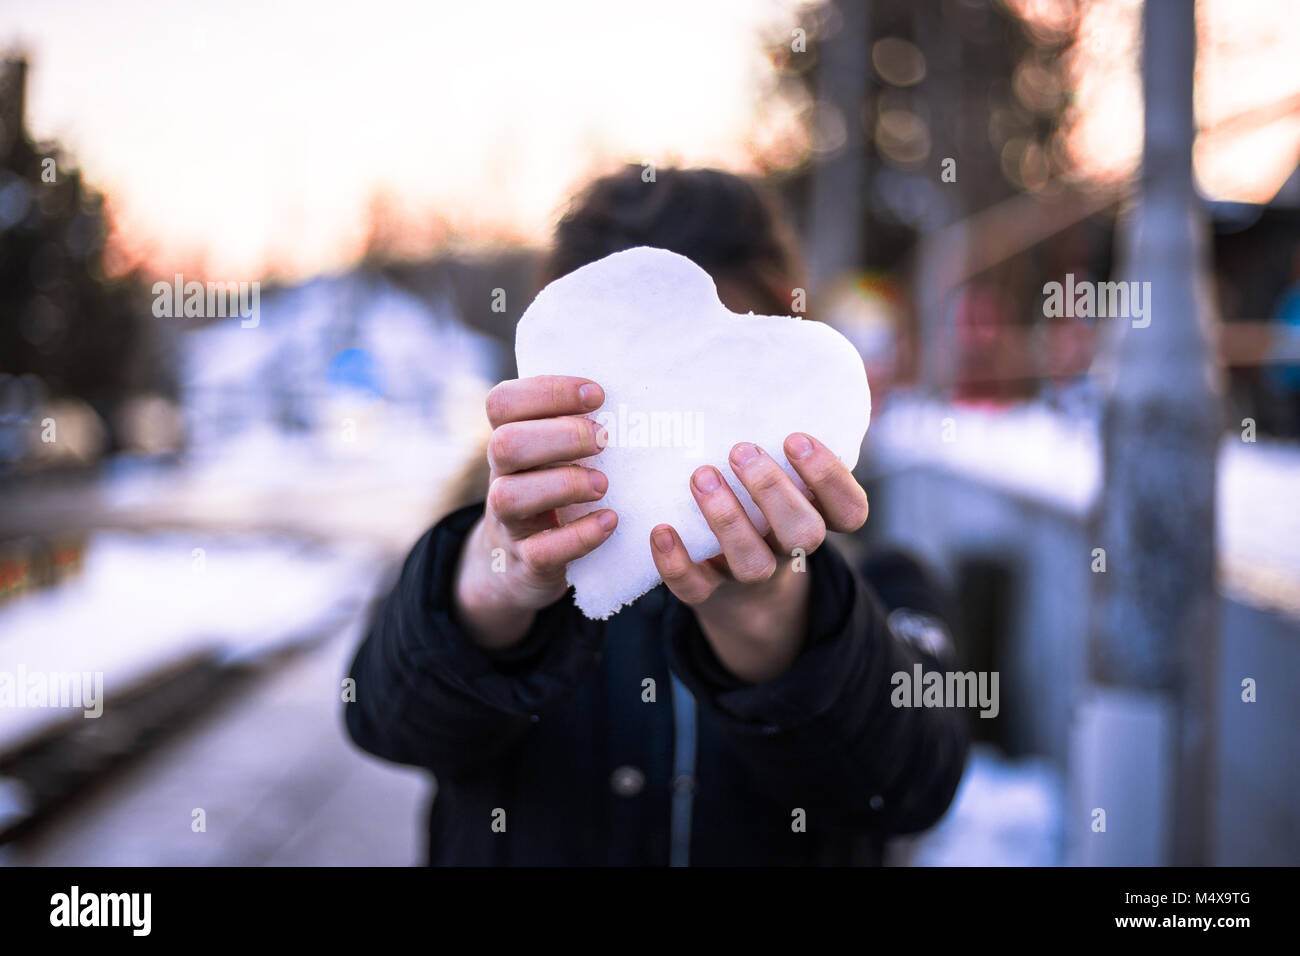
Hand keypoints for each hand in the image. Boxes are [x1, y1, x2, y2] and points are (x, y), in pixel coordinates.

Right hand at [453, 375, 616, 648]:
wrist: (522, 563)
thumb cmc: (554, 491)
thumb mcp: (554, 455)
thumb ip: (575, 423)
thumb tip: (636, 389)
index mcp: (508, 439)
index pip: (503, 401)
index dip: (547, 392)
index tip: (597, 395)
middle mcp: (501, 476)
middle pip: (505, 444)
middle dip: (559, 436)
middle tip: (604, 439)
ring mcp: (509, 522)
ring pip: (510, 496)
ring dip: (564, 483)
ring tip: (604, 484)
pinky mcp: (527, 562)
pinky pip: (542, 550)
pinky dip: (579, 536)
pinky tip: (610, 522)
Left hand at [649, 433, 868, 683]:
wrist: (738, 587)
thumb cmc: (761, 509)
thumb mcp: (782, 482)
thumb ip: (781, 450)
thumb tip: (762, 386)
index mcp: (818, 519)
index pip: (850, 511)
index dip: (829, 477)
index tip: (794, 438)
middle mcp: (790, 549)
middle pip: (804, 534)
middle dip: (773, 490)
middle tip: (741, 450)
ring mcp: (749, 575)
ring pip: (752, 564)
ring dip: (727, 519)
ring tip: (701, 475)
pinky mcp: (708, 590)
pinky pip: (695, 588)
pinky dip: (676, 563)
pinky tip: (661, 529)